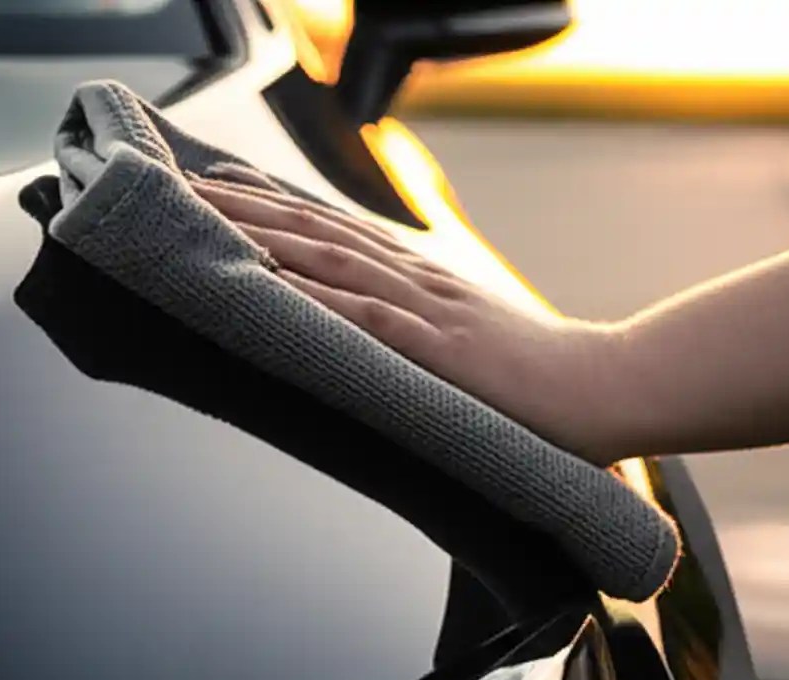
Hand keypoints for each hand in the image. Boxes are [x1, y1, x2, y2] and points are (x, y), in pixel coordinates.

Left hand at [187, 172, 631, 463]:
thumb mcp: (467, 337)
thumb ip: (420, 326)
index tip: (222, 185)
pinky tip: (274, 284)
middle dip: (249, 206)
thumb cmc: (537, 373)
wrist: (602, 385)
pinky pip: (369, 321)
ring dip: (266, 235)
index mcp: (421, 280)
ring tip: (208, 214)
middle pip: (319, 232)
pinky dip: (316, 299)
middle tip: (185, 183)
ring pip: (333, 261)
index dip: (274, 204)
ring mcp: (428, 312)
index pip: (335, 230)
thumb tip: (374, 328)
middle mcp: (416, 281)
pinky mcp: (441, 351)